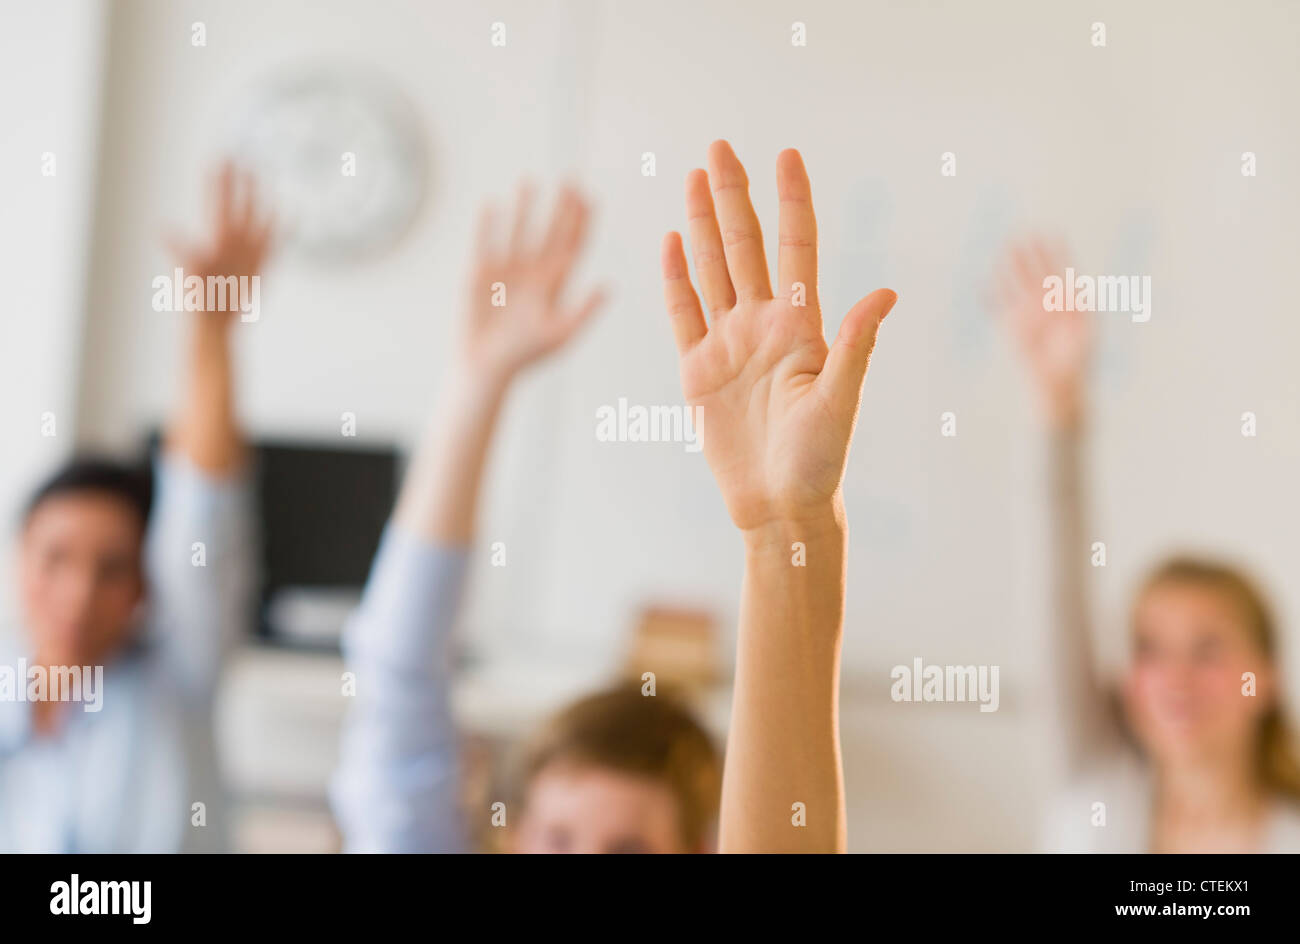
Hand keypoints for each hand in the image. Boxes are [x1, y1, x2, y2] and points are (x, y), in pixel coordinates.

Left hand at [167, 161, 272, 323]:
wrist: (215, 322)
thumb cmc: (199, 298)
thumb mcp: (189, 270)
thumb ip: (181, 248)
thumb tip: (161, 229)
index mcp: (217, 238)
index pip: (218, 202)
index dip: (219, 181)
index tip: (219, 159)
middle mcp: (232, 240)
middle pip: (238, 204)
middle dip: (239, 181)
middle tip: (239, 158)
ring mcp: (247, 251)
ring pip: (256, 217)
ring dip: (259, 197)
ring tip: (261, 177)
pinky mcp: (260, 265)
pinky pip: (274, 241)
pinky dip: (283, 227)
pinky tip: (288, 213)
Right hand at [462, 183, 605, 384]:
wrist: (487, 366)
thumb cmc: (526, 354)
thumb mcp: (560, 334)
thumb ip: (583, 310)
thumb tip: (608, 286)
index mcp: (556, 282)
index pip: (572, 244)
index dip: (581, 221)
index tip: (589, 197)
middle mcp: (534, 271)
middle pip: (550, 230)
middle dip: (561, 206)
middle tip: (571, 178)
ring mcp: (508, 269)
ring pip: (519, 230)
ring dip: (525, 207)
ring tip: (530, 181)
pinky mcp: (481, 273)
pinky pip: (486, 242)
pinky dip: (489, 224)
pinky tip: (492, 204)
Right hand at [660, 141, 896, 532]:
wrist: (778, 505)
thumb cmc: (819, 461)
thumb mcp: (840, 402)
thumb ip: (856, 346)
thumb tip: (887, 293)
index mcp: (800, 327)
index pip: (795, 248)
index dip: (790, 201)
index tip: (786, 155)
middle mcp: (763, 326)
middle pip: (745, 246)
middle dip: (732, 196)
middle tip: (719, 148)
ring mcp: (728, 345)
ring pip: (712, 270)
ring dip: (701, 224)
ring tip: (693, 178)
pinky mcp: (699, 370)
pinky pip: (683, 313)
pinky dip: (676, 278)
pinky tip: (671, 242)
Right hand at [994, 237, 1090, 426]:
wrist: (1061, 382)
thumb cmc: (1079, 360)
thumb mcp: (1088, 334)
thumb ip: (1085, 311)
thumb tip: (1081, 289)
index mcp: (1067, 300)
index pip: (1062, 269)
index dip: (1058, 252)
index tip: (1053, 234)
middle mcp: (1047, 302)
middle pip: (1037, 272)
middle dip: (1031, 254)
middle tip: (1023, 234)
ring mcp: (1028, 313)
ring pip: (1017, 284)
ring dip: (1011, 267)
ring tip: (1004, 248)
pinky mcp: (1012, 327)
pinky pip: (998, 308)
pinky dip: (990, 297)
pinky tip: (982, 284)